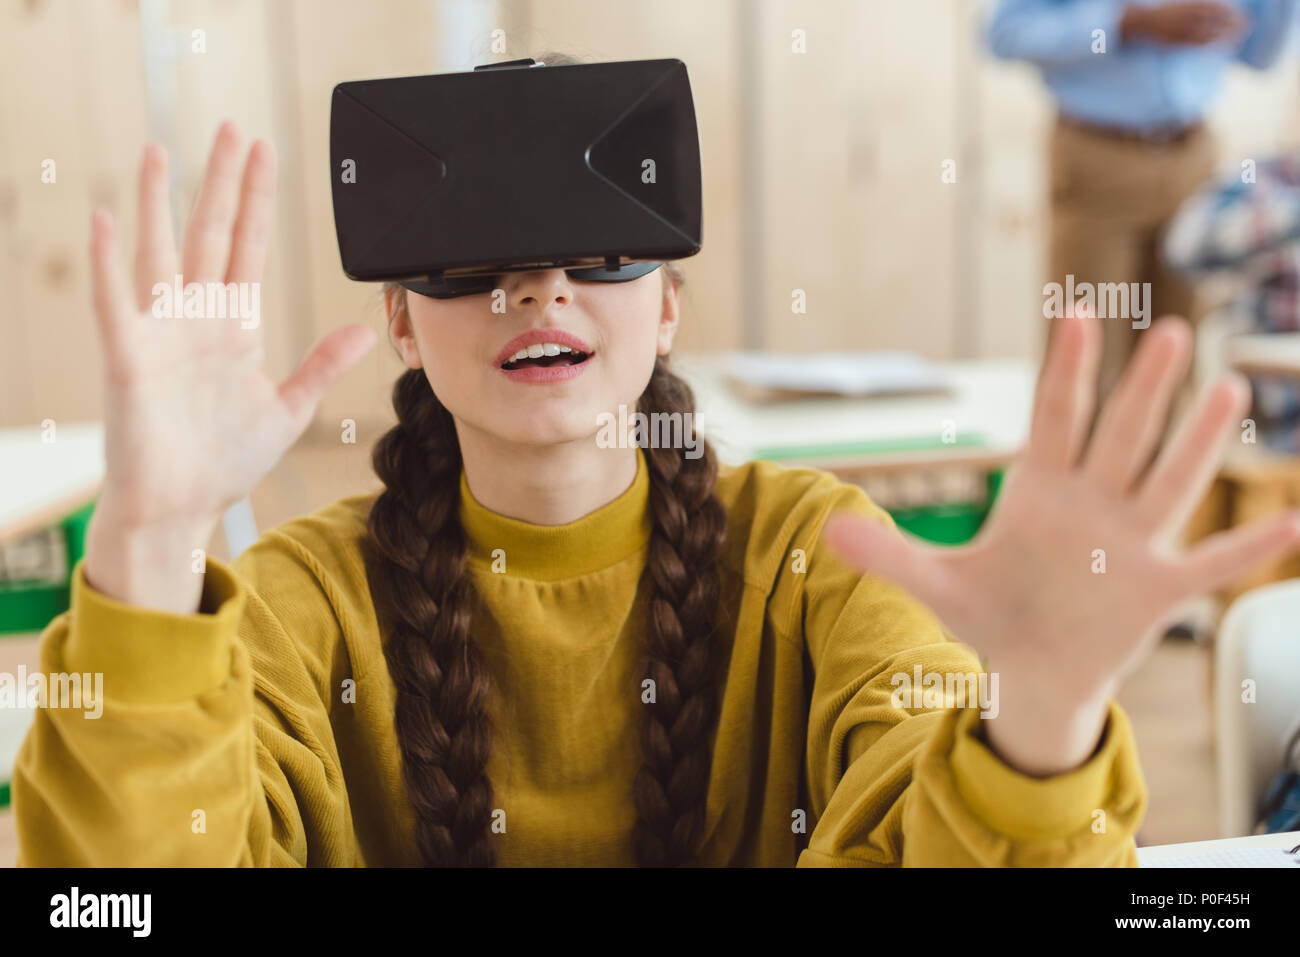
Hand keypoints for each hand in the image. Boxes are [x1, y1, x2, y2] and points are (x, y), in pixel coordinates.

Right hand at [84, 122, 375, 611]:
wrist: (183, 507)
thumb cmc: (224, 459)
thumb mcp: (287, 407)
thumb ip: (321, 364)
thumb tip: (364, 330)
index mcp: (234, 326)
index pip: (250, 247)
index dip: (258, 201)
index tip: (263, 155)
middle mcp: (196, 319)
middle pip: (211, 234)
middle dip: (222, 182)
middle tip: (230, 127)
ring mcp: (161, 334)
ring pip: (161, 252)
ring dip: (159, 202)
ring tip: (160, 149)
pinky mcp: (131, 358)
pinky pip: (118, 302)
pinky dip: (109, 262)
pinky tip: (108, 218)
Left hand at [825, 313, 1299, 774]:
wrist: (1030, 671)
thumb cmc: (990, 613)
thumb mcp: (934, 584)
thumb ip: (888, 552)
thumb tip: (826, 526)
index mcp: (1038, 491)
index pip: (1053, 418)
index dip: (1064, 371)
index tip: (1077, 315)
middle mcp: (1092, 503)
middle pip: (1121, 436)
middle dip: (1144, 388)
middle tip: (1171, 330)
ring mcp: (1131, 543)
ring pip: (1170, 482)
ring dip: (1199, 441)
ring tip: (1230, 386)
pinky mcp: (1158, 591)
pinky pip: (1210, 565)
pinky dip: (1247, 547)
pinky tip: (1290, 517)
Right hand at [1121, 2, 1245, 44]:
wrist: (1140, 21)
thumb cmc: (1164, 11)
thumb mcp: (1181, 3)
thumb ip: (1198, 4)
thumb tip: (1220, 5)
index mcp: (1191, 4)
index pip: (1217, 7)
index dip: (1231, 12)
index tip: (1242, 14)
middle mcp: (1187, 16)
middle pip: (1216, 20)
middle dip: (1233, 23)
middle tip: (1247, 26)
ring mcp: (1181, 30)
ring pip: (1208, 33)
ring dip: (1224, 36)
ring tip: (1238, 38)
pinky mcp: (1175, 41)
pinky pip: (1196, 43)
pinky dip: (1209, 44)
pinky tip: (1219, 45)